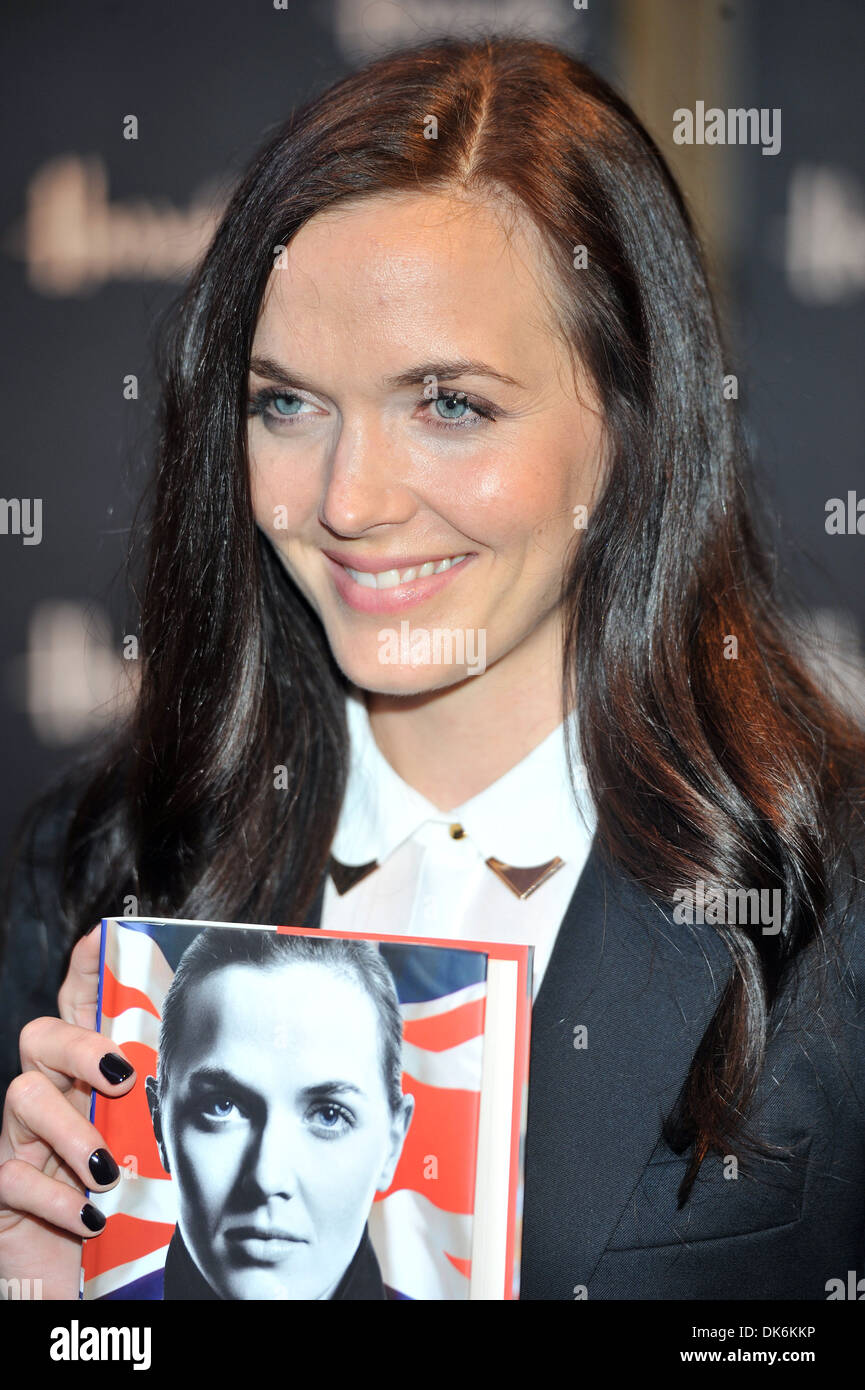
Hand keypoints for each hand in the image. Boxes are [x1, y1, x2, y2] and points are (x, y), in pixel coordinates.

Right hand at [0, 926, 135, 1298]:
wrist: (88, 1285)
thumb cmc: (129, 1209)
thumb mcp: (151, 1149)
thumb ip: (163, 1107)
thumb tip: (213, 1061)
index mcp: (87, 1078)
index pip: (81, 1010)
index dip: (85, 971)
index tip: (100, 939)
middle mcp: (49, 1096)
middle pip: (41, 1036)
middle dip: (79, 1046)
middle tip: (120, 1077)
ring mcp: (19, 1141)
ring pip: (23, 1098)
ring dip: (69, 1131)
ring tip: (105, 1171)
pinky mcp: (2, 1191)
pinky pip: (10, 1176)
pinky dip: (53, 1195)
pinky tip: (86, 1216)